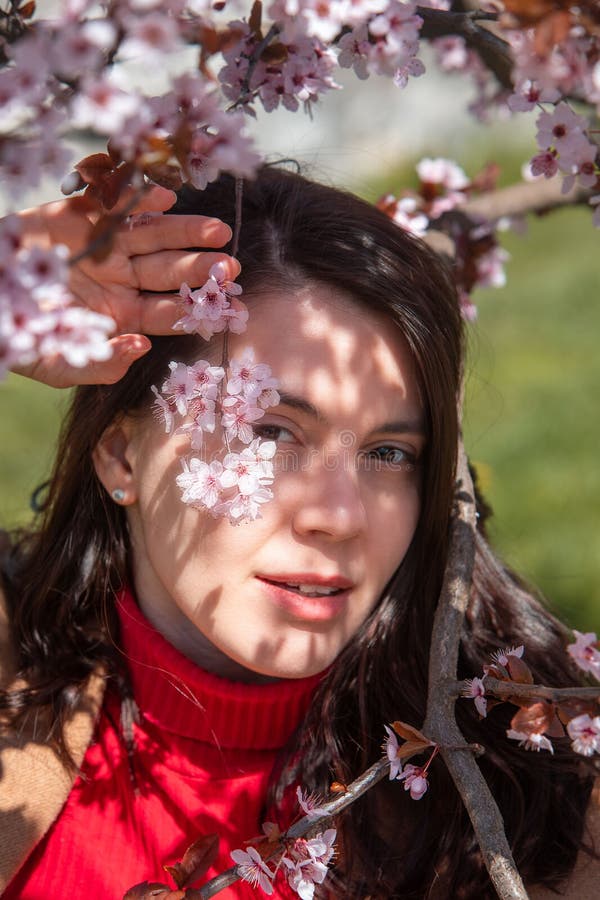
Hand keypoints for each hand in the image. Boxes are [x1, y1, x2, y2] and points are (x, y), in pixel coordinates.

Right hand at [11, 184, 238, 387]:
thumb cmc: (18, 335)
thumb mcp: (56, 362)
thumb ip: (100, 364)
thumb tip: (141, 347)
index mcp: (122, 316)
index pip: (168, 313)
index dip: (197, 310)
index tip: (228, 308)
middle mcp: (121, 280)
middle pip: (169, 272)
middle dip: (200, 269)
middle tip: (231, 266)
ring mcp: (105, 246)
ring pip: (153, 236)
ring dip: (185, 232)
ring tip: (218, 231)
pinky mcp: (81, 215)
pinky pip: (114, 204)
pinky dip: (137, 199)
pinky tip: (165, 198)